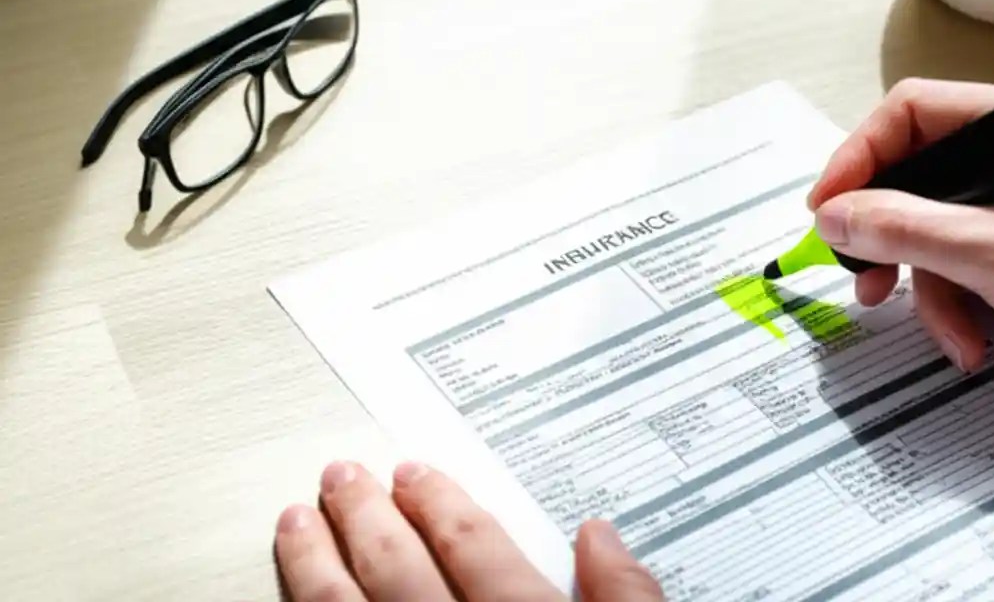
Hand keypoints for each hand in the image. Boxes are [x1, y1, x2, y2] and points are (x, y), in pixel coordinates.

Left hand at [274, 460, 663, 600]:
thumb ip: (628, 597)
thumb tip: (601, 536)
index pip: (472, 550)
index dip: (440, 505)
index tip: (414, 474)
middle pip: (397, 572)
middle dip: (366, 517)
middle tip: (343, 474)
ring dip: (315, 563)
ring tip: (297, 523)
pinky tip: (296, 593)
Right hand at [807, 78, 993, 444]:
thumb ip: (906, 229)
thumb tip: (836, 216)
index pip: (912, 114)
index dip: (859, 158)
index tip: (827, 210)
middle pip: (914, 177)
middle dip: (887, 236)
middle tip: (863, 274)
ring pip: (932, 231)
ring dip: (927, 287)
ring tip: (945, 328)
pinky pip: (962, 266)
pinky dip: (957, 306)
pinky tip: (973, 339)